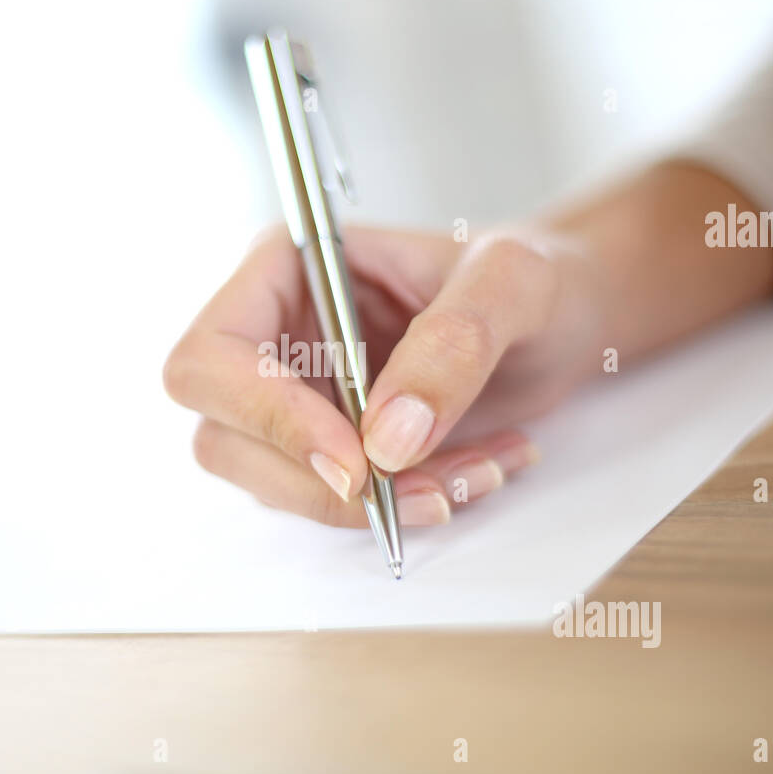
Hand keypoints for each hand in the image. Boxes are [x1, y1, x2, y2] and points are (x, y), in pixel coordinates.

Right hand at [163, 225, 602, 526]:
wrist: (561, 318)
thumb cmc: (529, 276)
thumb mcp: (513, 282)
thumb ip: (454, 343)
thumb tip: (386, 440)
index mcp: (285, 267)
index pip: (211, 356)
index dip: (266, 415)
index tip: (354, 460)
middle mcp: (272, 335)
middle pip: (225, 437)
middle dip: (325, 481)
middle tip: (425, 489)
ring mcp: (293, 397)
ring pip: (277, 484)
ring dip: (377, 502)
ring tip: (478, 469)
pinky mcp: (327, 446)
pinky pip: (335, 502)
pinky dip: (405, 506)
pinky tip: (475, 469)